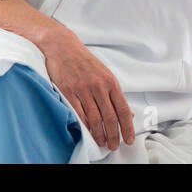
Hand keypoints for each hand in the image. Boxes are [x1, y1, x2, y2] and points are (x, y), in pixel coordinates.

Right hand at [38, 26, 134, 150]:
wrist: (62, 47)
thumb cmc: (83, 61)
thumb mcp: (104, 74)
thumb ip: (114, 94)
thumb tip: (128, 113)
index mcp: (110, 82)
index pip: (123, 109)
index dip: (127, 127)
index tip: (129, 139)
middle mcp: (98, 86)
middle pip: (110, 117)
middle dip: (113, 135)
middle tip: (114, 145)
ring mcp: (83, 89)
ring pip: (95, 119)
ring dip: (99, 134)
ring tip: (101, 142)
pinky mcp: (69, 92)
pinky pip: (79, 114)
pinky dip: (84, 126)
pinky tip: (87, 132)